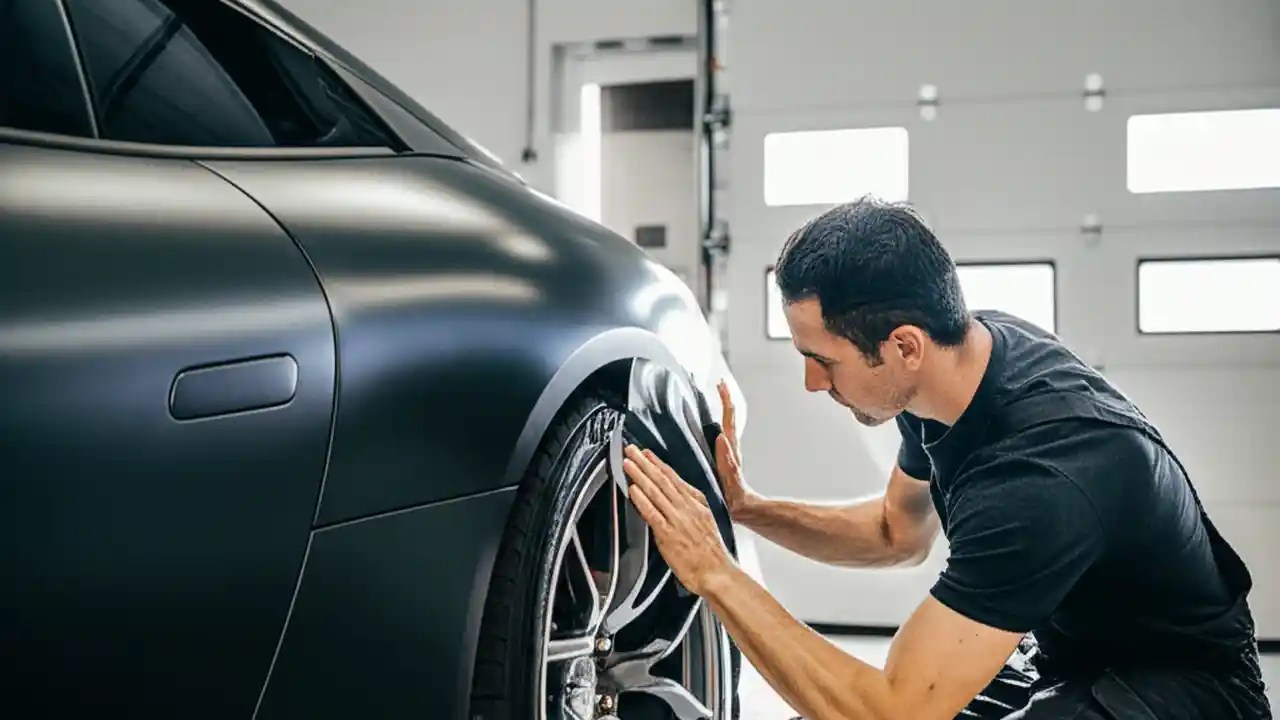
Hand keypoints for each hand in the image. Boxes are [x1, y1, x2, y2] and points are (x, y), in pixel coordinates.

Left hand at [621, 444, 735, 595]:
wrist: (718, 573)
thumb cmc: (712, 554)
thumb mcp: (706, 523)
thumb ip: (691, 509)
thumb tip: (675, 500)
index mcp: (697, 504)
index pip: (675, 478)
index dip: (659, 464)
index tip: (647, 454)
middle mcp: (688, 508)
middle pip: (663, 480)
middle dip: (645, 463)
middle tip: (631, 449)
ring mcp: (678, 520)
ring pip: (656, 492)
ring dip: (640, 475)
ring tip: (628, 462)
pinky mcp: (669, 535)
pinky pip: (653, 513)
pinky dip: (642, 499)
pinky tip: (633, 489)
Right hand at [716, 380, 761, 519]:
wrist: (740, 507)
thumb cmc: (734, 495)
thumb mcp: (729, 478)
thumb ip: (726, 460)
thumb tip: (721, 438)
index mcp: (730, 446)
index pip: (729, 417)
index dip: (725, 400)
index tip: (720, 385)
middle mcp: (729, 444)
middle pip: (729, 415)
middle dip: (724, 398)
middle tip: (719, 383)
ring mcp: (727, 449)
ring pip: (725, 422)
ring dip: (722, 407)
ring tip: (716, 395)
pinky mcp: (723, 455)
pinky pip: (720, 432)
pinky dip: (717, 421)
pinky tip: (709, 421)